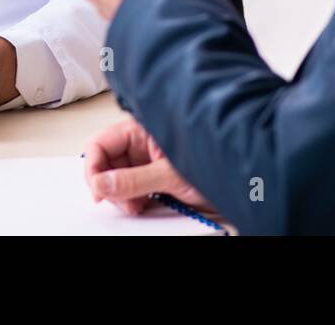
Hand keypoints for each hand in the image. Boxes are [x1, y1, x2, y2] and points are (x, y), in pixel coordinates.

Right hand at [83, 117, 210, 214]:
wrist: (241, 180)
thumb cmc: (217, 161)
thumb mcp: (170, 174)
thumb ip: (133, 180)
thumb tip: (102, 183)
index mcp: (141, 129)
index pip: (100, 143)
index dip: (93, 167)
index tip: (97, 189)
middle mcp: (141, 141)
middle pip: (105, 162)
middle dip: (109, 185)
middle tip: (122, 201)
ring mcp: (146, 159)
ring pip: (116, 177)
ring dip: (121, 195)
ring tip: (137, 204)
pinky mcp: (153, 175)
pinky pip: (130, 188)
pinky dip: (132, 200)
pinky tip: (143, 204)